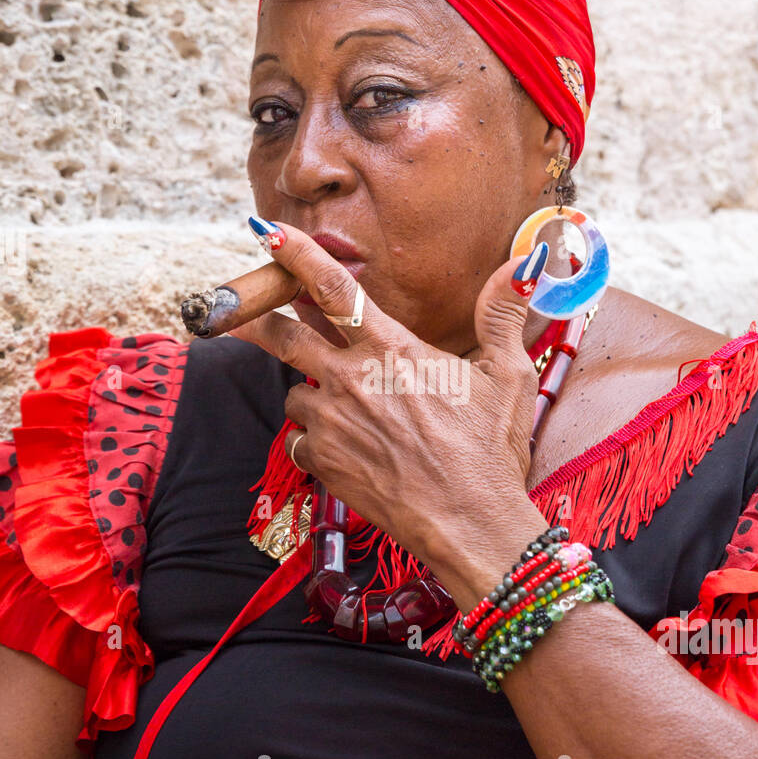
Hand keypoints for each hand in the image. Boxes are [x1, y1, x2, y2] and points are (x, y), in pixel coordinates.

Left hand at [229, 220, 546, 567]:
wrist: (469, 523)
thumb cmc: (490, 452)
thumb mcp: (508, 376)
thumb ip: (501, 314)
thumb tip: (525, 263)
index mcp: (393, 350)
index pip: (336, 288)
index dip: (298, 257)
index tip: (270, 235)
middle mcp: (352, 380)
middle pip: (285, 336)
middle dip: (255, 320)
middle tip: (232, 315)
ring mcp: (332, 422)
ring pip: (296, 394)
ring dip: (312, 395)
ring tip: (351, 414)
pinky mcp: (322, 462)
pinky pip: (302, 440)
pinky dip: (317, 442)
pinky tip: (351, 451)